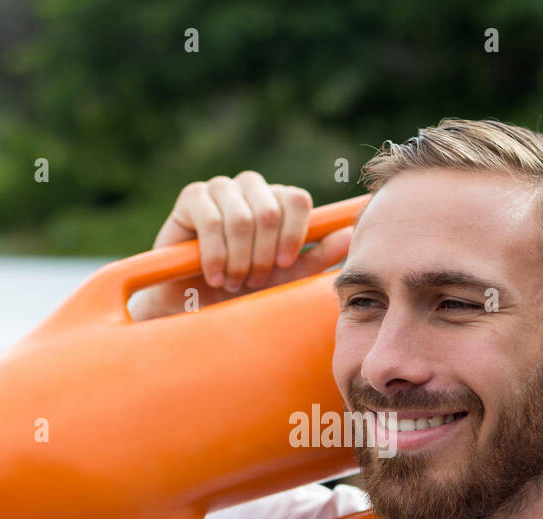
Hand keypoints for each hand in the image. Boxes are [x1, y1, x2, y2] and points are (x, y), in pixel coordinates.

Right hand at [129, 171, 352, 320]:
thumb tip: (350, 233)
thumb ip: (317, 255)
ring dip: (240, 259)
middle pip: (271, 209)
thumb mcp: (286, 277)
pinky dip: (215, 255)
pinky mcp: (191, 198)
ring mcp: (220, 189)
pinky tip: (214, 276)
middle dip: (264, 254)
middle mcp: (251, 188)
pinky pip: (210, 220)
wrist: (196, 306)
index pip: (297, 199)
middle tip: (254, 281)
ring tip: (233, 281)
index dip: (295, 233)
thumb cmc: (245, 289)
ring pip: (241, 218)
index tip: (285, 264)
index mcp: (277, 201)